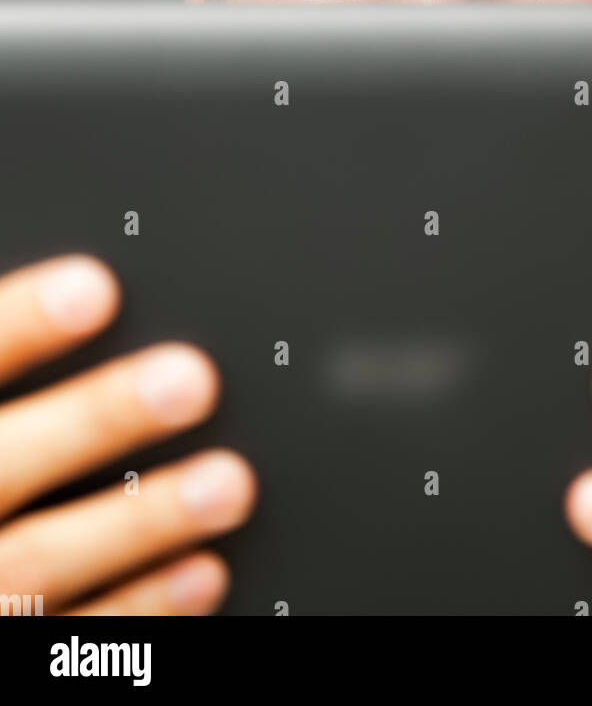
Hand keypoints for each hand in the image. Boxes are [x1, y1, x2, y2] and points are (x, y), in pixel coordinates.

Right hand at [0, 255, 256, 615]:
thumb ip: (0, 354)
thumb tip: (82, 284)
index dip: (21, 325)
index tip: (94, 287)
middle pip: (4, 463)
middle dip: (97, 420)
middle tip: (188, 380)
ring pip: (41, 562)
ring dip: (143, 523)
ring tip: (226, 482)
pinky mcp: (1, 649)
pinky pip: (64, 645)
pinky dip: (140, 609)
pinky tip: (203, 570)